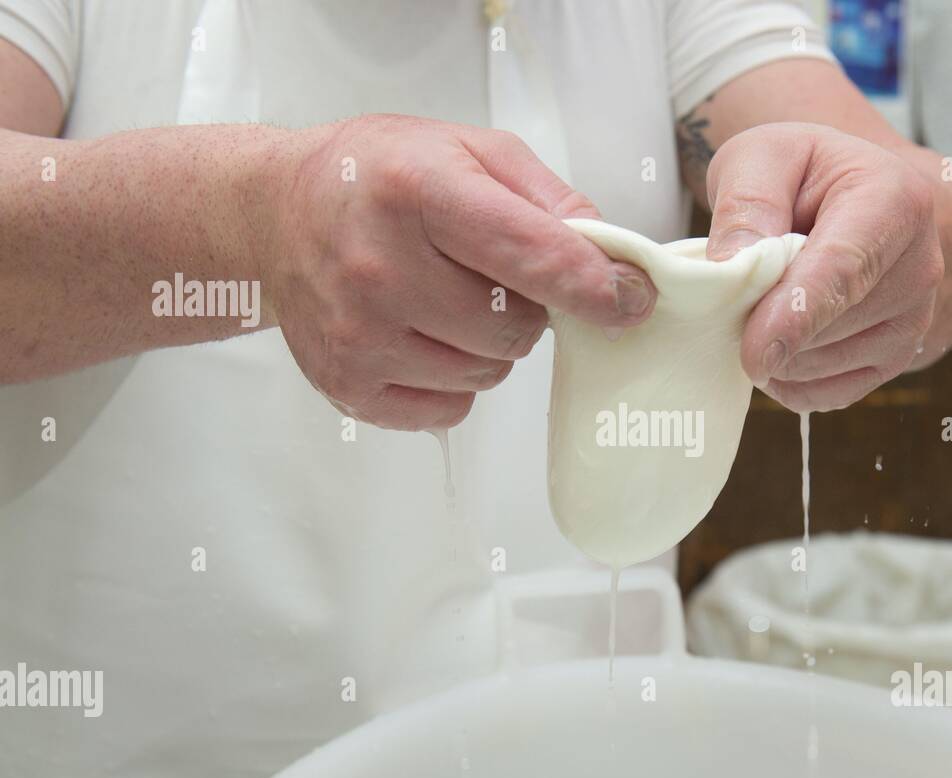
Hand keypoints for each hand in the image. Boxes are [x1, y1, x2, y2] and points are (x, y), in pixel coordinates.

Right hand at [264, 114, 655, 429]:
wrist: (277, 213)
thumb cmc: (381, 177)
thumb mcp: (469, 150)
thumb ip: (548, 197)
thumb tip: (609, 257)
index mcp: (418, 191)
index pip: (532, 255)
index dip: (595, 285)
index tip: (629, 299)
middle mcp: (380, 266)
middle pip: (516, 327)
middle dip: (527, 308)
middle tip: (489, 278)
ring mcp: (359, 334)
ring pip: (488, 372)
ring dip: (491, 345)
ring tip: (447, 301)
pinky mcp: (348, 384)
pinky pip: (450, 408)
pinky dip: (455, 380)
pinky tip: (423, 336)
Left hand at [706, 122, 944, 411]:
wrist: (847, 196)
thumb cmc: (800, 173)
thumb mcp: (762, 157)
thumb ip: (746, 203)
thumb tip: (733, 266)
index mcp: (895, 201)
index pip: (845, 271)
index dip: (795, 315)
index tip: (754, 353)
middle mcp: (920, 265)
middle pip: (829, 327)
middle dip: (765, 325)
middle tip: (736, 288)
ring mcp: (914, 318)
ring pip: (822, 365)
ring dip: (773, 349)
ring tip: (763, 302)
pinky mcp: (897, 357)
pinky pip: (828, 393)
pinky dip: (788, 379)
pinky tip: (776, 342)